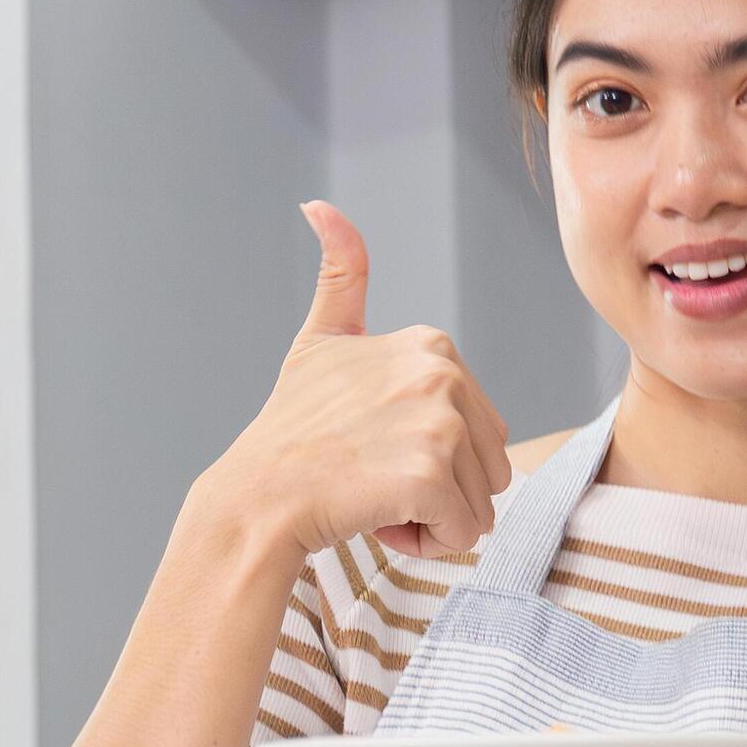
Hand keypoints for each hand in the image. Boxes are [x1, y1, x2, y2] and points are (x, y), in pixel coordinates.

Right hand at [202, 202, 513, 560]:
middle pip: (490, 464)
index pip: (477, 428)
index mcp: (433, 345)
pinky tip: (378, 518)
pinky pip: (465, 531)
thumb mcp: (321, 340)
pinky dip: (427, 541)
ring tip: (375, 495)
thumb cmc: (292, 431)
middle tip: (374, 477)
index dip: (429, 453)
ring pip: (483, 501)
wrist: (256, 498)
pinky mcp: (429, 472)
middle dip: (440, 488)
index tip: (370, 445)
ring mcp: (438, 421)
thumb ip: (341, 274)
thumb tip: (318, 205)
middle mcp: (442, 373)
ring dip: (435, 518)